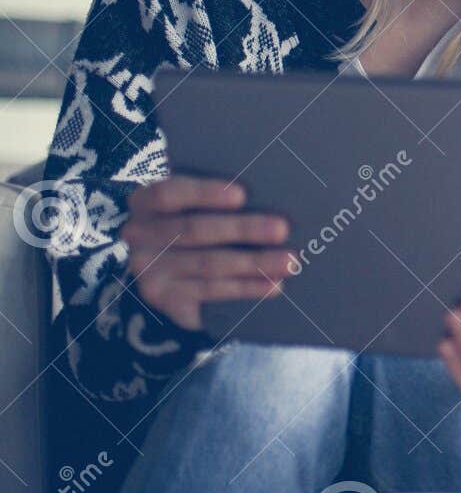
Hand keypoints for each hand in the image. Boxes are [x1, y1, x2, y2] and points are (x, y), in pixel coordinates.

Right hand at [122, 176, 293, 330]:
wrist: (171, 268)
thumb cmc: (196, 219)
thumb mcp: (197, 205)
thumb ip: (221, 200)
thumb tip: (271, 196)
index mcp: (145, 201)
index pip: (170, 194)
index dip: (205, 193)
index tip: (242, 195)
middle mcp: (139, 235)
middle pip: (195, 230)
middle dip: (243, 229)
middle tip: (282, 229)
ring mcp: (148, 270)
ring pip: (208, 264)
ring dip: (253, 263)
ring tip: (289, 261)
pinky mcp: (165, 298)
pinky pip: (211, 292)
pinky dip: (246, 288)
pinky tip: (273, 285)